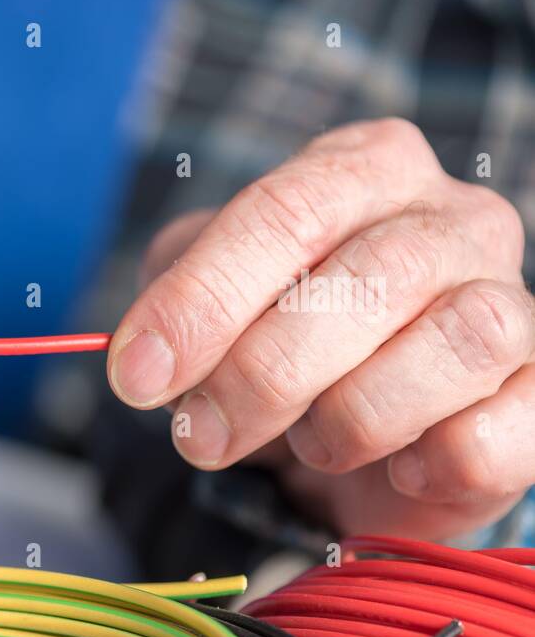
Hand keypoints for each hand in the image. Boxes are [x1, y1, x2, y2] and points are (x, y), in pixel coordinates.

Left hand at [110, 118, 532, 539]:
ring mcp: (515, 306)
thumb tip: (148, 359)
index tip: (138, 377)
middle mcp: (457, 221)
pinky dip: (433, 462)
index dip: (204, 300)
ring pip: (458, 344)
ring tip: (311, 441)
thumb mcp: (209, 300)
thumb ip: (175, 303)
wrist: (359, 432)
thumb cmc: (278, 342)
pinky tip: (397, 466)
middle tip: (200, 436)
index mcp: (367, 170)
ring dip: (353, 416)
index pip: (287, 212)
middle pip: (365, 279)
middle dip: (261, 375)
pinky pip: (497, 435)